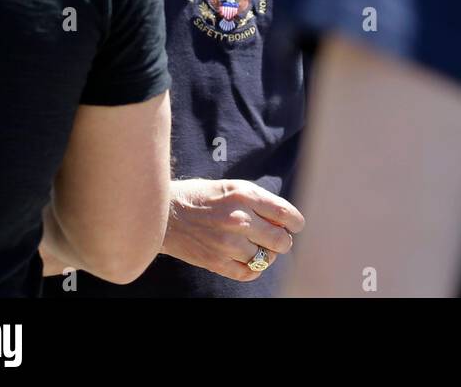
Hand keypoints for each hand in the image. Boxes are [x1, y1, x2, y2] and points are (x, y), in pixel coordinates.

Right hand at [162, 179, 304, 281]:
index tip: (295, 226)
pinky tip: (248, 260)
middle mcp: (238, 219)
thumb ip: (259, 201)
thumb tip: (285, 220)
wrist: (164, 214)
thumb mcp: (232, 188)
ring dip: (267, 254)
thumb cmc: (202, 197)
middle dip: (284, 241)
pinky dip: (254, 269)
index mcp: (244, 196)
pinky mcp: (216, 262)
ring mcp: (227, 243)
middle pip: (281, 240)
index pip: (286, 214)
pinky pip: (248, 273)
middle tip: (278, 239)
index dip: (296, 223)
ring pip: (265, 258)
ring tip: (257, 247)